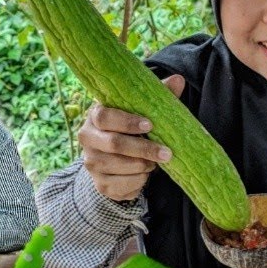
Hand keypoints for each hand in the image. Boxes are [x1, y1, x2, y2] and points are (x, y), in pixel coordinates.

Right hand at [79, 74, 184, 201]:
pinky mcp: (100, 184)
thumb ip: (157, 95)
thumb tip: (178, 80)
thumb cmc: (130, 127)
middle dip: (144, 149)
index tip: (150, 125)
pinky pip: (124, 187)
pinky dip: (140, 182)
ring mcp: (91, 164)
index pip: (105, 117)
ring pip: (121, 167)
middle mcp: (88, 140)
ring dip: (144, 166)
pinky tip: (145, 174)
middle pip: (114, 145)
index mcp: (95, 117)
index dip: (127, 122)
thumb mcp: (142, 110)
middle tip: (167, 153)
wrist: (113, 158)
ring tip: (154, 162)